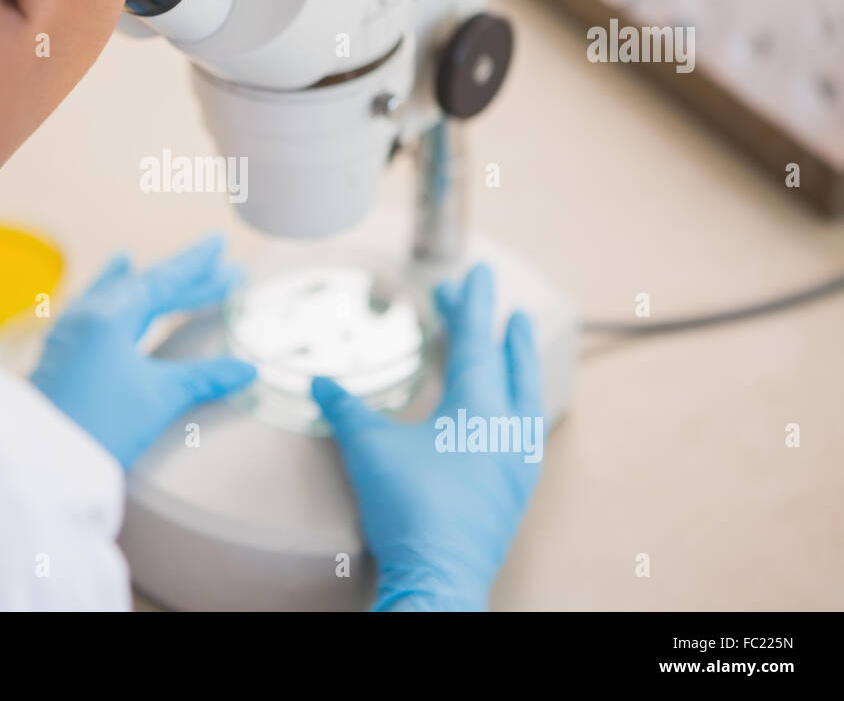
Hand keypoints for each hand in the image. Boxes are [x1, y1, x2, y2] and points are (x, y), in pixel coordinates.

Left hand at [32, 234, 257, 469]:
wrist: (42, 463)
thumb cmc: (101, 425)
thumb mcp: (160, 398)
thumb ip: (204, 377)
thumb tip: (247, 369)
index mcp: (111, 317)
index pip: (163, 281)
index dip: (195, 265)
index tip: (218, 246)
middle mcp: (87, 317)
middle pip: (141, 287)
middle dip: (180, 278)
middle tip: (216, 264)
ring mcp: (69, 336)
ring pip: (109, 298)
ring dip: (131, 283)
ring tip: (130, 258)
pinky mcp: (60, 358)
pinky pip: (88, 315)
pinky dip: (100, 303)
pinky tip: (95, 304)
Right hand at [312, 264, 542, 610]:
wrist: (440, 576)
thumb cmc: (409, 506)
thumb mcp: (369, 449)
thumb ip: (346, 410)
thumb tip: (320, 382)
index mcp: (479, 408)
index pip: (476, 342)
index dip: (473, 305)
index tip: (479, 273)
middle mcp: (509, 428)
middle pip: (507, 363)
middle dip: (495, 327)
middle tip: (487, 299)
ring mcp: (518, 460)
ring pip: (528, 396)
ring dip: (519, 363)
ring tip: (516, 340)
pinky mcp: (516, 489)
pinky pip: (528, 429)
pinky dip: (520, 404)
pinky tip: (511, 410)